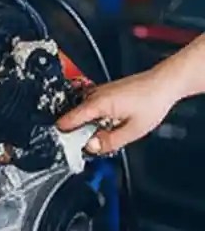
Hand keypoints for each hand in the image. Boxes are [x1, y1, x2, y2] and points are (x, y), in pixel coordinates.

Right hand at [56, 68, 181, 153]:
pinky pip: (90, 108)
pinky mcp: (103, 92)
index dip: (66, 136)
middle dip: (80, 133)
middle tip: (96, 143)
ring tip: (107, 131)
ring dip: (89, 125)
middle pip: (72, 118)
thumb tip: (91, 147)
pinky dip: (95, 118)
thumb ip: (110, 141)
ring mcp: (97, 92)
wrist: (164, 83)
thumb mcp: (133, 130)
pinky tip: (110, 122)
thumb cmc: (152, 101)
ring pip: (81, 114)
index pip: (66, 121)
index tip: (71, 147)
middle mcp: (93, 96)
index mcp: (97, 104)